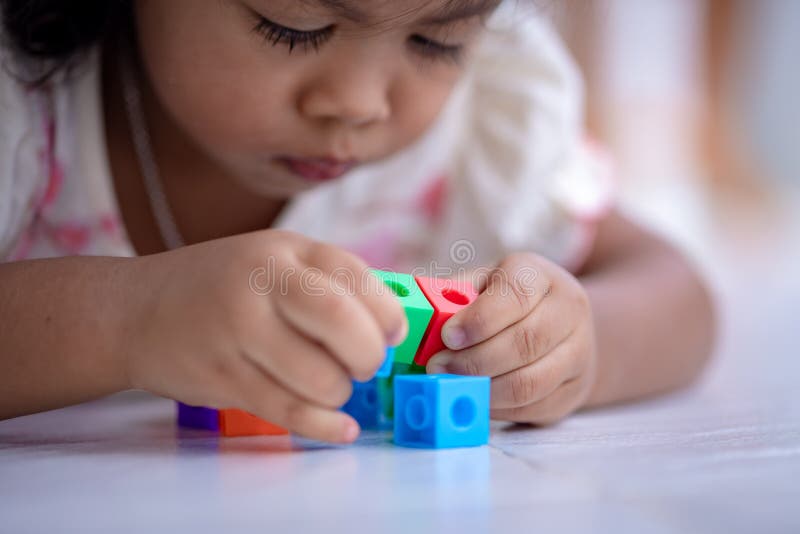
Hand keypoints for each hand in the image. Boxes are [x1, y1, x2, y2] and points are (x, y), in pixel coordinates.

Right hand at [124, 230, 406, 442]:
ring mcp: (236, 331)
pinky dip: (325, 425)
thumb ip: (325, 282)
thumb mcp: (271, 260)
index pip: (356, 276)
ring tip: (330, 383)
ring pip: (318, 376)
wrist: (135, 311)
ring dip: (340, 391)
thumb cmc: (220, 286)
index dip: (386, 313)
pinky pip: (288, 410)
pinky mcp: (222, 377)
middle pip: (341, 321)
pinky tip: (342, 427)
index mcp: (283, 251)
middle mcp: (259, 285)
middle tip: (365, 364)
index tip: (391, 334)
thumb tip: (390, 324)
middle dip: (369, 354)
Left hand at [426, 253, 596, 424]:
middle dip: (474, 361)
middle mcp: (569, 310)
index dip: (479, 320)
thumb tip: (409, 315)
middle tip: (436, 368)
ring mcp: (579, 352)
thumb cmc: (506, 300)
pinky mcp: (575, 389)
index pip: (515, 296)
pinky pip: (533, 407)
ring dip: (483, 390)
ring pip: (530, 382)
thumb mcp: (483, 284)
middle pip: (524, 343)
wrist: (564, 325)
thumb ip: (452, 297)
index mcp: (541, 276)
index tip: (447, 336)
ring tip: (451, 386)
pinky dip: (498, 408)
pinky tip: (474, 399)